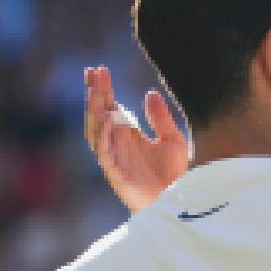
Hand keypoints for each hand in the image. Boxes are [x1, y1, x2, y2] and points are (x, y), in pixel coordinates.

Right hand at [83, 66, 188, 213]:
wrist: (177, 201)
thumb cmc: (174, 174)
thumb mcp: (172, 139)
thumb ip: (161, 117)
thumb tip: (149, 93)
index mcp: (128, 135)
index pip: (111, 107)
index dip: (104, 89)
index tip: (99, 69)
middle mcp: (117, 144)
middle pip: (100, 115)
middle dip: (96, 94)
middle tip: (93, 73)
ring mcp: (114, 158)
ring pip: (96, 131)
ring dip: (95, 111)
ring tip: (96, 91)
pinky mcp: (115, 173)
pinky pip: (104, 152)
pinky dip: (104, 135)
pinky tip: (108, 118)